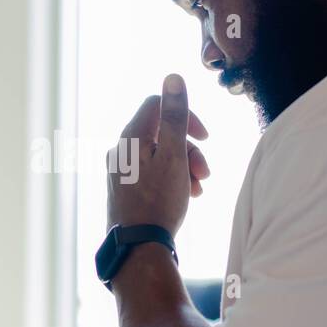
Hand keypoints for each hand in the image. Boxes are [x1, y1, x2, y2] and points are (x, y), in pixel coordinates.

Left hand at [106, 74, 209, 234]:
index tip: (204, 137)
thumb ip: (174, 116)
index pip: (158, 104)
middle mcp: (121, 151)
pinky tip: (187, 196)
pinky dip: (173, 179)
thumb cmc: (158, 202)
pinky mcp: (125, 190)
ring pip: (160, 155)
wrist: (138, 249)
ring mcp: (121, 172)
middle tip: (206, 172)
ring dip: (185, 166)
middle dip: (189, 148)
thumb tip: (173, 77)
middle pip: (161, 132)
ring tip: (199, 188)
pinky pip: (153, 174)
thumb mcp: (174, 154)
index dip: (186, 115)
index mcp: (131, 137)